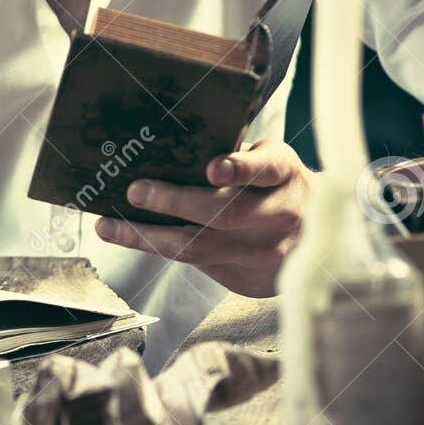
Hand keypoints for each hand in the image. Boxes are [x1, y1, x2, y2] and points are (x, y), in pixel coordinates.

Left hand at [94, 138, 311, 296]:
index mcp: (285, 174)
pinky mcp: (248, 279)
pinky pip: (196, 264)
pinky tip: (128, 237)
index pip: (265, 168)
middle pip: (225, 213)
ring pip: (201, 248)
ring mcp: (265, 252)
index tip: (213, 167)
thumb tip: (170, 145)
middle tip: (136, 190)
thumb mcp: (270, 161)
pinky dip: (159, 249)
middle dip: (175, 201)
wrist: (315, 239)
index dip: (240, 168)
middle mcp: (279, 215)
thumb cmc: (277, 186)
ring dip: (149, 236)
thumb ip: (238, 156)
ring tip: (109, 225)